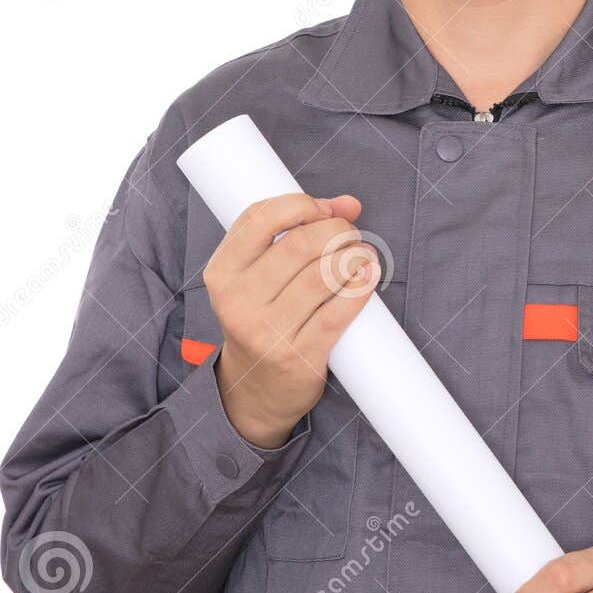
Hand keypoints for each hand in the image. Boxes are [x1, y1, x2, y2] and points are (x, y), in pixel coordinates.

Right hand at [203, 190, 378, 447]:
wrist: (255, 389)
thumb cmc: (262, 316)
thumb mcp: (258, 273)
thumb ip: (293, 230)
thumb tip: (348, 204)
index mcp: (223, 272)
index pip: (259, 218)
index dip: (300, 204)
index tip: (323, 210)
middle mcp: (239, 301)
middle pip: (298, 245)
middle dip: (336, 230)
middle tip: (350, 235)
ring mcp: (267, 332)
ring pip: (321, 276)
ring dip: (352, 256)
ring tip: (361, 254)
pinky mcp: (299, 356)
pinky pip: (337, 313)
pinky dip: (360, 288)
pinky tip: (369, 276)